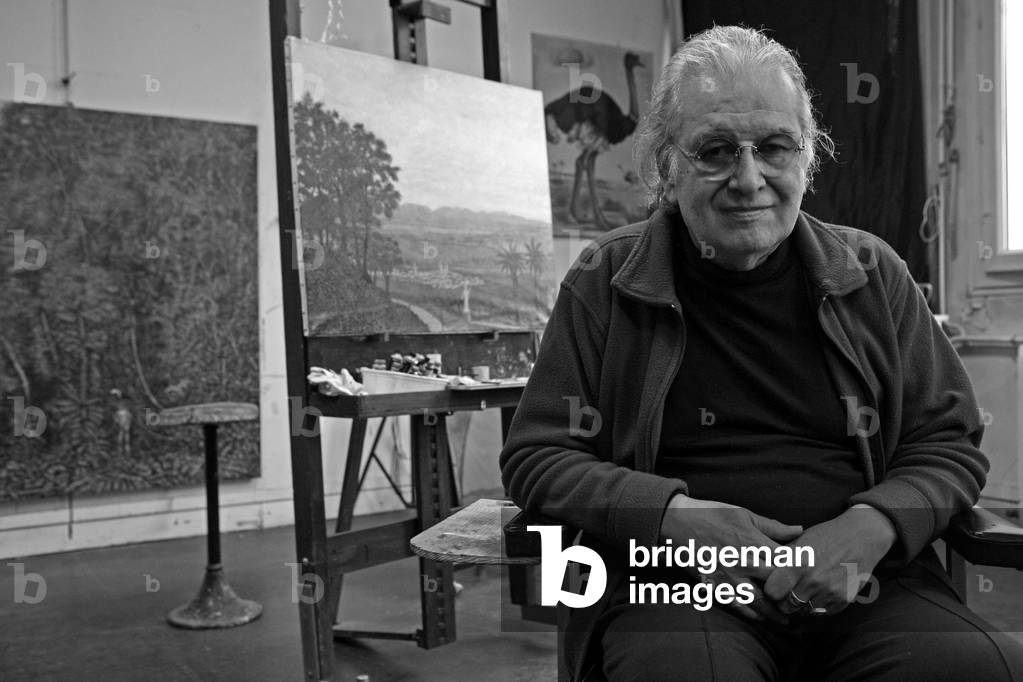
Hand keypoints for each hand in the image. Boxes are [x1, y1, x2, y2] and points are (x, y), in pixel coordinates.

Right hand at [659, 494, 803, 623]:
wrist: (676, 522)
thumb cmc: (711, 514)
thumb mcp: (743, 514)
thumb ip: (773, 527)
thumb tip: (800, 530)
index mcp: (753, 544)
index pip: (786, 564)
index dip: (800, 573)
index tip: (809, 577)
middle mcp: (743, 564)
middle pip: (776, 588)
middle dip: (791, 597)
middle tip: (803, 604)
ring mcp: (728, 578)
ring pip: (758, 603)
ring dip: (774, 614)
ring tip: (787, 620)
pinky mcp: (715, 586)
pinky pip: (737, 606)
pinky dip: (751, 614)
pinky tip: (761, 617)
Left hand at [763, 504, 896, 616]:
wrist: (860, 537)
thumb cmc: (825, 536)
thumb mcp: (799, 542)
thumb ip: (781, 560)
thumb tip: (761, 573)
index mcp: (797, 563)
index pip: (772, 591)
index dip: (771, 589)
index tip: (774, 585)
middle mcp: (812, 580)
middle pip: (786, 606)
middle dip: (784, 600)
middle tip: (789, 591)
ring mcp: (829, 592)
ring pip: (803, 611)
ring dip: (802, 604)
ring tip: (806, 589)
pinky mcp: (843, 600)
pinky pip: (822, 612)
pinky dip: (818, 605)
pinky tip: (821, 591)